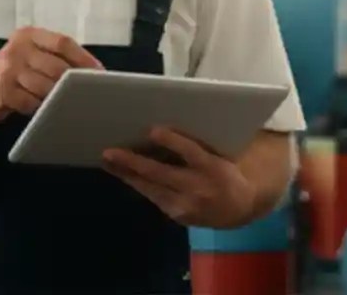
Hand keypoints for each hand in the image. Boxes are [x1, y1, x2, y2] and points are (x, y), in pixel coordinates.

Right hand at [0, 27, 102, 122]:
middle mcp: (18, 48)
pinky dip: (42, 109)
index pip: (63, 42)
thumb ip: (52, 57)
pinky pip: (32, 103)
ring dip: (60, 98)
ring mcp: (8, 69)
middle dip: (76, 82)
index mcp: (28, 35)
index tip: (100, 73)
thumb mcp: (27, 57)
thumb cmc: (10, 75)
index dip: (84, 58)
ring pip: (46, 86)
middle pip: (57, 65)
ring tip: (71, 105)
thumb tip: (90, 71)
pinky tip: (45, 112)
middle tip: (91, 94)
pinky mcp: (2, 91)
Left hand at [102, 127, 256, 228]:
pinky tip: (122, 173)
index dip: (172, 141)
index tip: (152, 130)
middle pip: (162, 173)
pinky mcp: (177, 215)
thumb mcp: (218, 155)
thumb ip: (195, 146)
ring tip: (107, 161)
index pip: (190, 152)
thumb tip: (159, 130)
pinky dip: (137, 184)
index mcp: (213, 167)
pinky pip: (153, 197)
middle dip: (134, 162)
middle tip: (110, 152)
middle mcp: (198, 188)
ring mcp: (185, 205)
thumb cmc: (224, 170)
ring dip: (127, 174)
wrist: (239, 207)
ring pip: (151, 188)